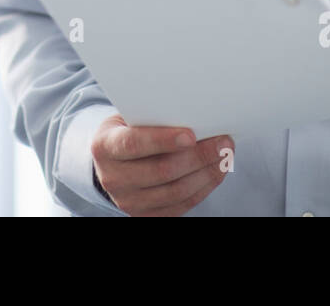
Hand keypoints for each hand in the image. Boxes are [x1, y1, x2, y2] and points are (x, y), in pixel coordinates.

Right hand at [91, 114, 233, 215]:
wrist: (112, 160)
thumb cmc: (127, 129)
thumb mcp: (128, 116)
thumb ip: (153, 116)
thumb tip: (195, 114)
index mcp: (104, 147)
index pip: (133, 144)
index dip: (162, 140)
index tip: (190, 134)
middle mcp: (113, 178)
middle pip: (162, 171)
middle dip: (198, 156)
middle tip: (223, 142)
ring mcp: (129, 201)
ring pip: (176, 191)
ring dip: (207, 173)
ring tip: (225, 155)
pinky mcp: (147, 215)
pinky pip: (182, 205)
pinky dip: (204, 187)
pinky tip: (216, 171)